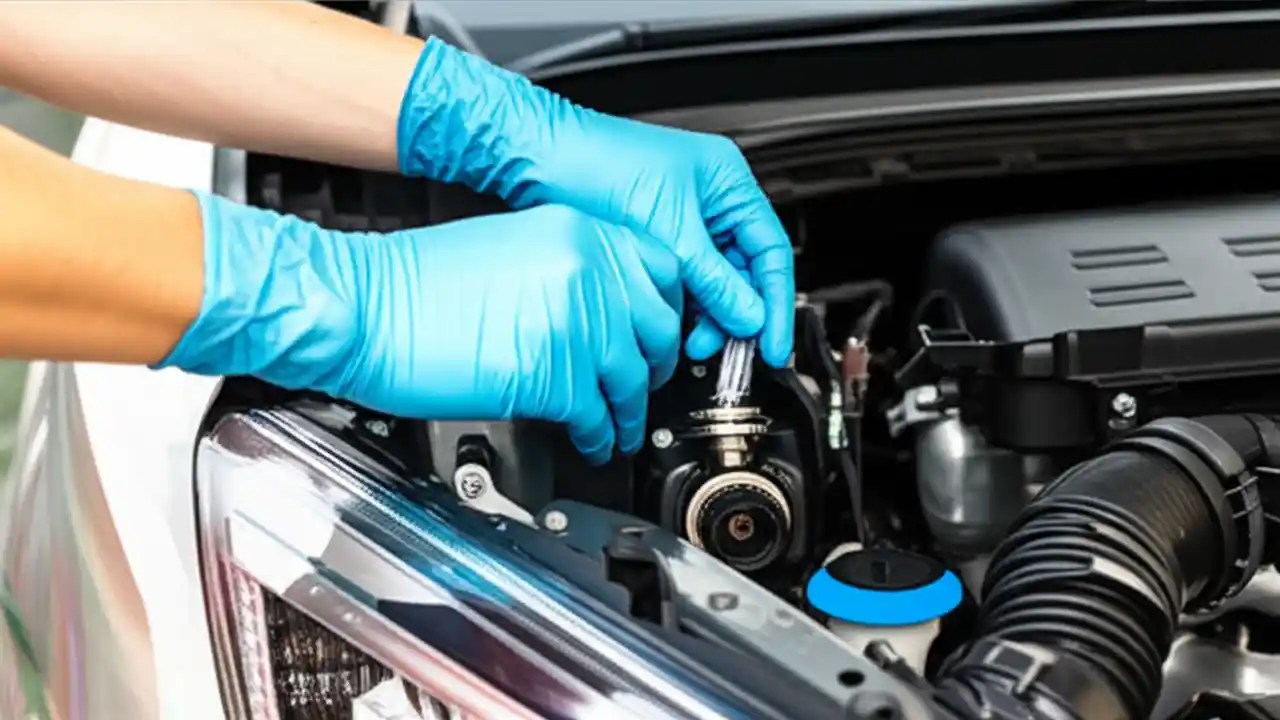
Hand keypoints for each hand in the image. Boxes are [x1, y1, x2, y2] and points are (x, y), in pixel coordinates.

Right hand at [157, 194, 681, 463]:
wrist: (365, 307)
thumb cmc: (416, 284)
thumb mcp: (512, 248)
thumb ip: (569, 272)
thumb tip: (603, 312)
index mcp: (577, 230)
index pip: (662, 270)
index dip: (666, 312)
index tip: (660, 336)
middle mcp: (585, 268)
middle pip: (658, 327)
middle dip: (656, 367)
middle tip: (646, 386)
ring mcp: (574, 321)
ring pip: (634, 377)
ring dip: (631, 412)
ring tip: (621, 427)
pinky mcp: (553, 373)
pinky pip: (598, 413)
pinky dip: (598, 434)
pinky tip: (590, 439)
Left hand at [396, 37, 794, 368]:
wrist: (539, 158)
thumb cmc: (597, 166)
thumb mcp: (671, 233)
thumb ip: (715, 281)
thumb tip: (749, 316)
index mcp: (727, 183)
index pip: (771, 251)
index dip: (776, 302)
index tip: (773, 343)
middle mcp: (710, 200)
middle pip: (744, 272)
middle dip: (736, 314)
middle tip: (726, 348)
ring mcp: (682, 219)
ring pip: (712, 282)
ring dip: (707, 316)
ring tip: (692, 340)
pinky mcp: (654, 237)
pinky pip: (683, 280)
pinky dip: (682, 306)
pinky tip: (672, 324)